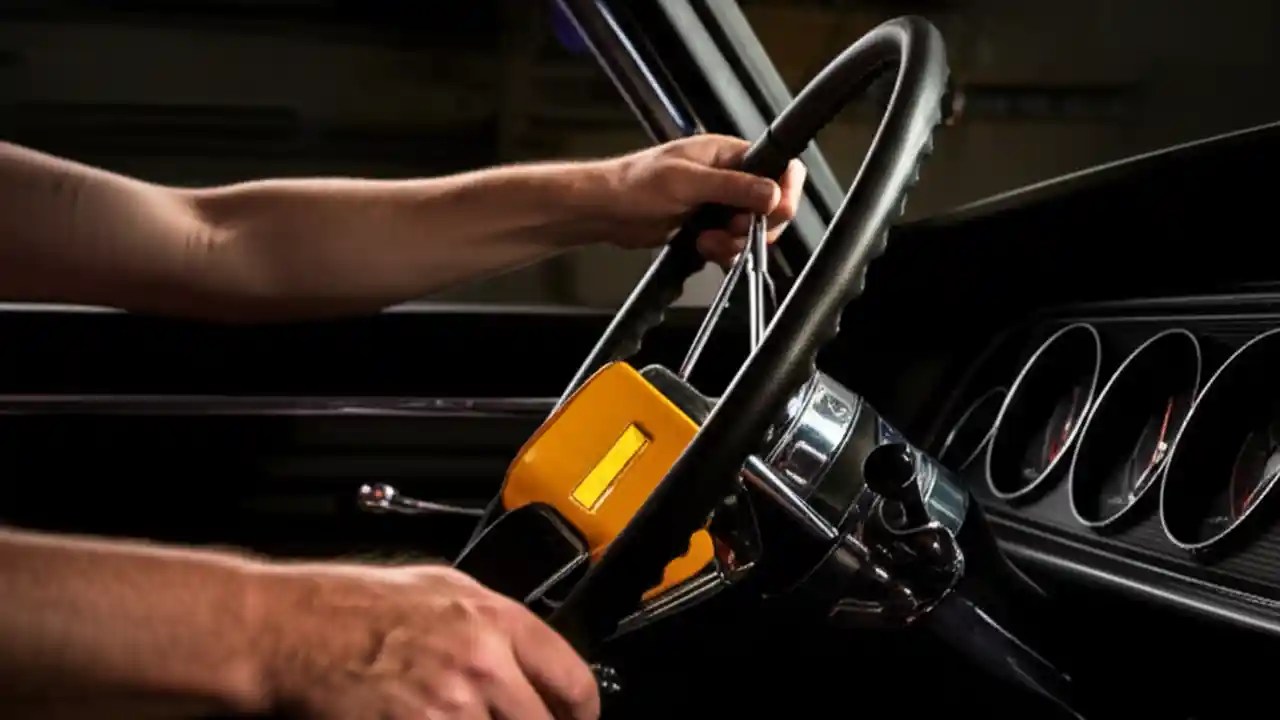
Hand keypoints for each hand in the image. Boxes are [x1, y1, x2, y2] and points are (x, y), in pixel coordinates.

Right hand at [255, 564, 598, 719]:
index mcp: (496, 620)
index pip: (574, 681)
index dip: (579, 712)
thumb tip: (533, 658)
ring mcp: (449, 707)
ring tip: (463, 719)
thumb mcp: (442, 588)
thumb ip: (495, 626)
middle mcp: (481, 664)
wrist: (290, 629)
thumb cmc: (354, 605)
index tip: (575, 719)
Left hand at [595, 134, 805, 265]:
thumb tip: (771, 193)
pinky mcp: (709, 226)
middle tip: (732, 229)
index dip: (784, 190)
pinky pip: (732, 244)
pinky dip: (722, 251)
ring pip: (752, 230)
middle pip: (772, 205)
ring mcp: (720, 204)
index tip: (775, 210)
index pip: (779, 167)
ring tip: (708, 240)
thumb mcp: (687, 181)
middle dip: (755, 225)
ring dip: (735, 243)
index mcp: (729, 154)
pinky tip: (701, 246)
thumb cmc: (636, 183)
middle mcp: (730, 177)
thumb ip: (733, 187)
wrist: (607, 210)